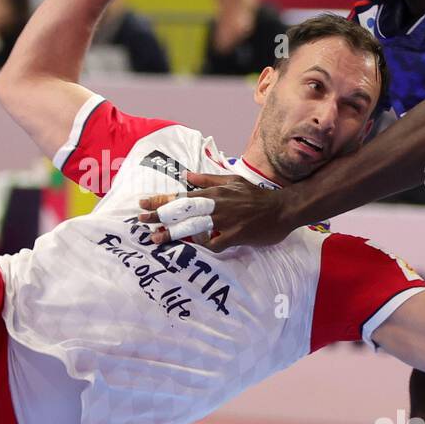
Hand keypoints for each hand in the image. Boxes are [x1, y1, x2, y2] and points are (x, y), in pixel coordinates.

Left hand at [137, 172, 290, 247]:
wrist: (283, 209)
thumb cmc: (255, 196)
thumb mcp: (232, 181)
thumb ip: (208, 179)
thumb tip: (186, 176)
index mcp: (214, 192)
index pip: (182, 195)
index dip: (161, 199)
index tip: (143, 203)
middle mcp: (217, 205)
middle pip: (183, 209)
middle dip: (160, 215)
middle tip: (141, 220)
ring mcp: (226, 221)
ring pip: (194, 227)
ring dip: (173, 233)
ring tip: (156, 238)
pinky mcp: (236, 236)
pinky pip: (215, 243)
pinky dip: (204, 245)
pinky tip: (195, 247)